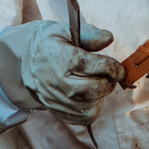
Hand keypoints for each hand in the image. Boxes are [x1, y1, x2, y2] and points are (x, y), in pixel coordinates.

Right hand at [0, 20, 124, 124]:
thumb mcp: (66, 30)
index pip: (93, 65)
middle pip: (93, 89)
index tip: (118, 68)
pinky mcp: (59, 112)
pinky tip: (90, 94)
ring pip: (90, 106)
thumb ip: (89, 34)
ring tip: (98, 83)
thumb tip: (108, 37)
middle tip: (111, 76)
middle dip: (108, 82)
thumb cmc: (52, 44)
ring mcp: (56, 100)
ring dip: (101, 95)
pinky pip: (84, 117)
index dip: (112, 67)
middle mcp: (56, 82)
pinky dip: (93, 107)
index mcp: (60, 58)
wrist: (29, 64)